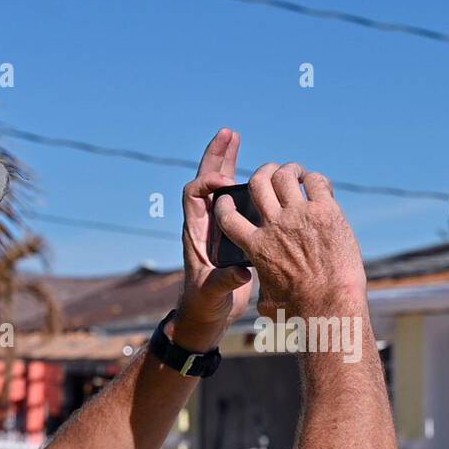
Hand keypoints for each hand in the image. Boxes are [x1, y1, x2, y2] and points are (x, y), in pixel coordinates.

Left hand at [174, 128, 253, 347]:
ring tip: (235, 137)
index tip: (225, 183)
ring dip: (226, 162)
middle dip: (216, 157)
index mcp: (195, 232)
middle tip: (228, 133)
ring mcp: (216, 226)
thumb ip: (223, 282)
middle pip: (204, 180)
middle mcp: (204, 223)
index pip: (193, 194)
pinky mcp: (229, 232)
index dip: (206, 183)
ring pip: (218, 186)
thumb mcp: (213, 294)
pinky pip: (233, 201)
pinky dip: (240, 182)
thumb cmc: (205, 305)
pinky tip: (255, 172)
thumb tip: (240, 272)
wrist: (205, 315)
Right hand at [214, 162, 366, 319]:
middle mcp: (274, 226)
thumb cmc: (300, 311)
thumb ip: (262, 291)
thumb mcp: (268, 302)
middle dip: (262, 173)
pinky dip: (314, 179)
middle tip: (271, 173)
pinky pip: (316, 182)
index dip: (225, 202)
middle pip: (258, 183)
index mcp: (256, 246)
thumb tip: (262, 301)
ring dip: (289, 170)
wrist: (331, 305)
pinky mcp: (326, 211)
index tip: (230, 198)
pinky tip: (318, 185)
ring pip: (284, 175)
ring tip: (296, 172)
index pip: (227, 215)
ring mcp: (300, 215)